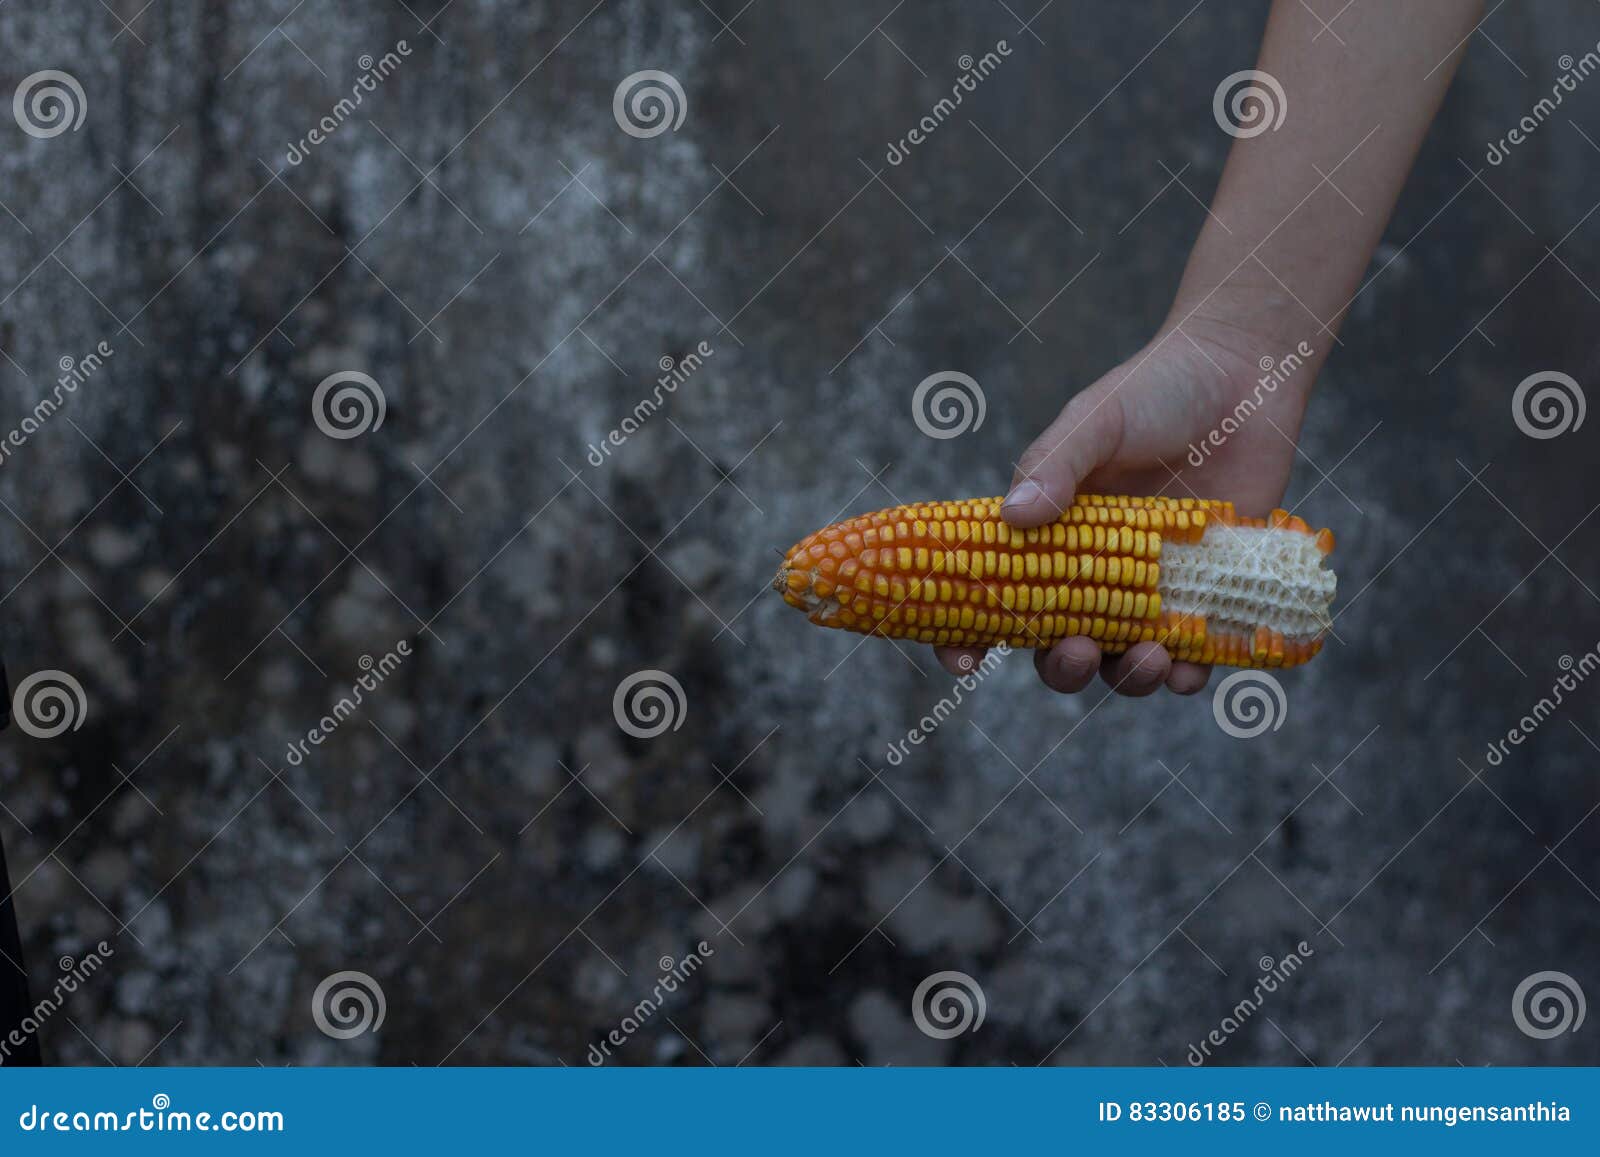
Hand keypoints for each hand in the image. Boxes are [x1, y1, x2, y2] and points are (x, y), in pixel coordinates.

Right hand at [933, 319, 1312, 695]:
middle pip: (1059, 646)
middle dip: (1062, 666)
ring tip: (1150, 657)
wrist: (1244, 378)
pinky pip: (1194, 655)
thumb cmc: (1157, 391)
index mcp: (1049, 536)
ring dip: (1128, 677)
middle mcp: (1094, 572)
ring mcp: (1152, 588)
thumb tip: (1013, 519)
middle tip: (1078, 649)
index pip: (995, 598)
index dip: (970, 637)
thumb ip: (1055, 464)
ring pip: (1124, 661)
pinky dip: (1189, 675)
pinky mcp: (1209, 592)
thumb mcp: (1096, 421)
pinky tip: (1191, 667)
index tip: (966, 660)